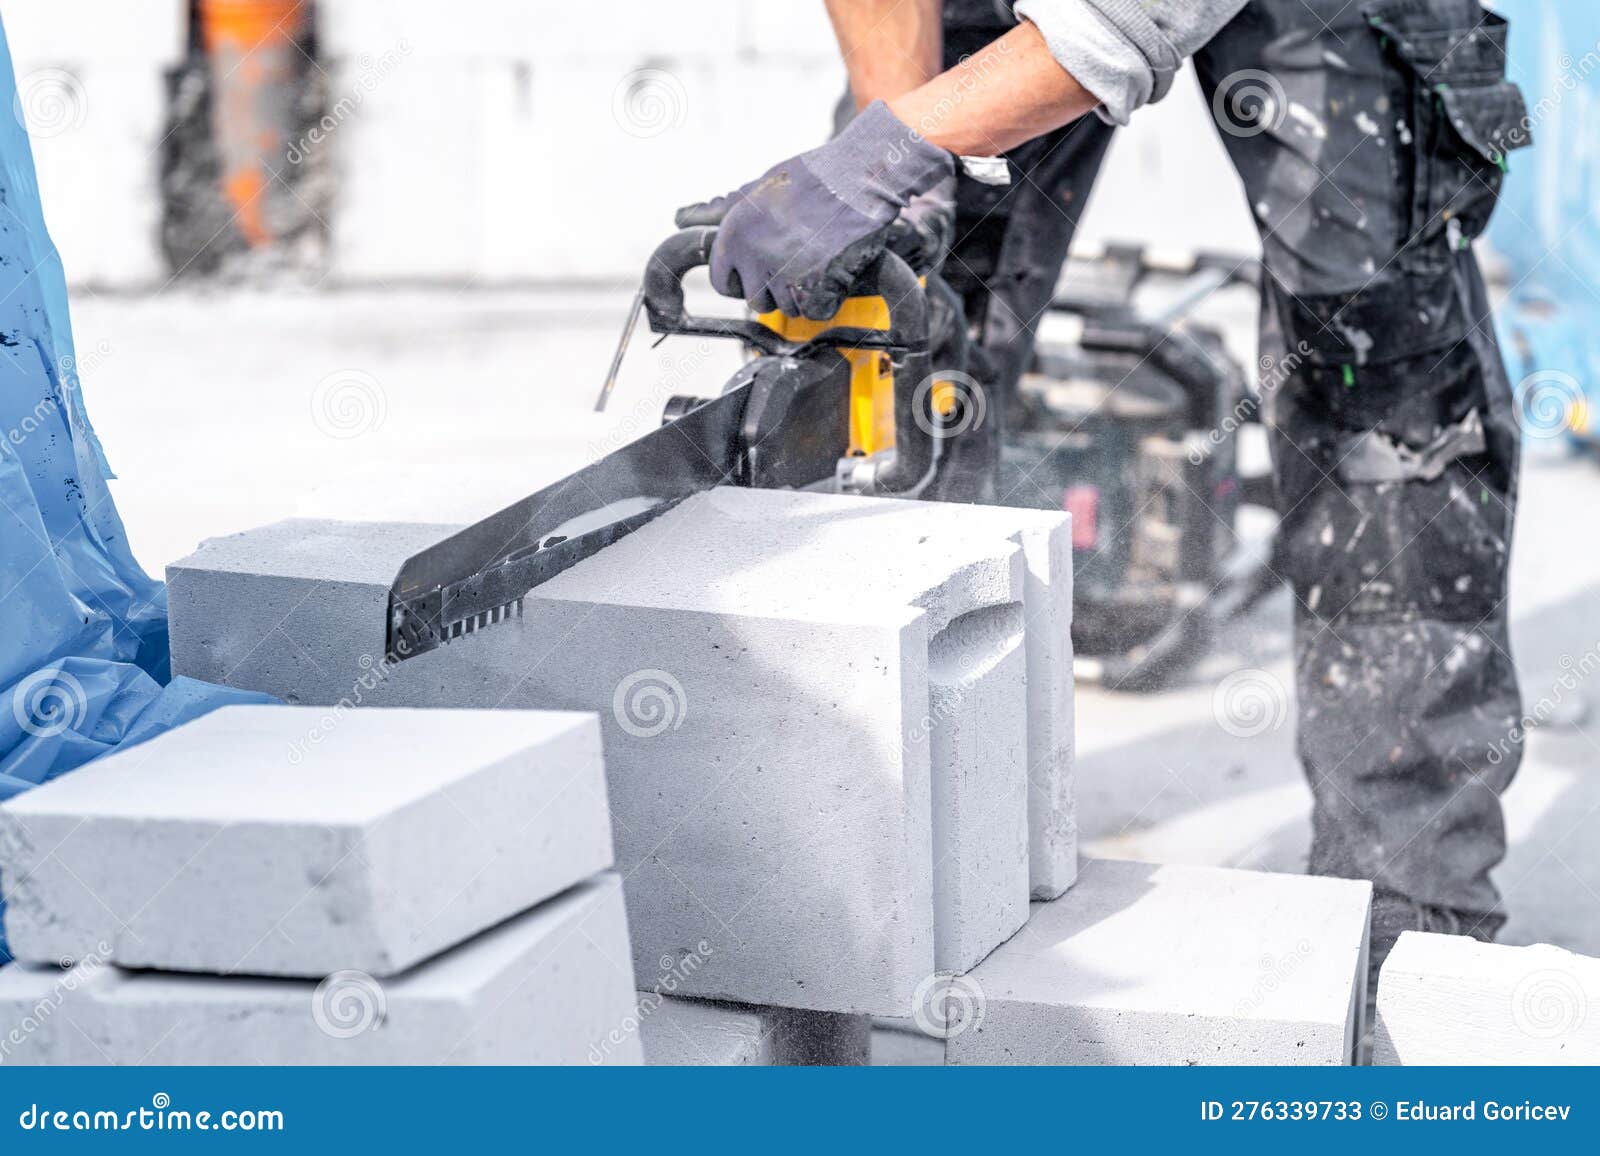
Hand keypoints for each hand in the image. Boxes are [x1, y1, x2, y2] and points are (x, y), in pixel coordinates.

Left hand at [675, 101, 952, 319]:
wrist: (859, 176)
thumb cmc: (813, 176)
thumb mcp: (762, 185)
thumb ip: (727, 209)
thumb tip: (685, 215)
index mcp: (734, 234)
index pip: (723, 282)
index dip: (742, 278)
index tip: (760, 269)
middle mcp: (755, 257)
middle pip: (755, 300)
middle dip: (772, 288)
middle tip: (795, 263)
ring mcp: (786, 274)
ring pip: (786, 308)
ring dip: (801, 294)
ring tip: (816, 263)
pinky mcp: (818, 286)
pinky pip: (815, 311)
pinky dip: (825, 300)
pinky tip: (832, 274)